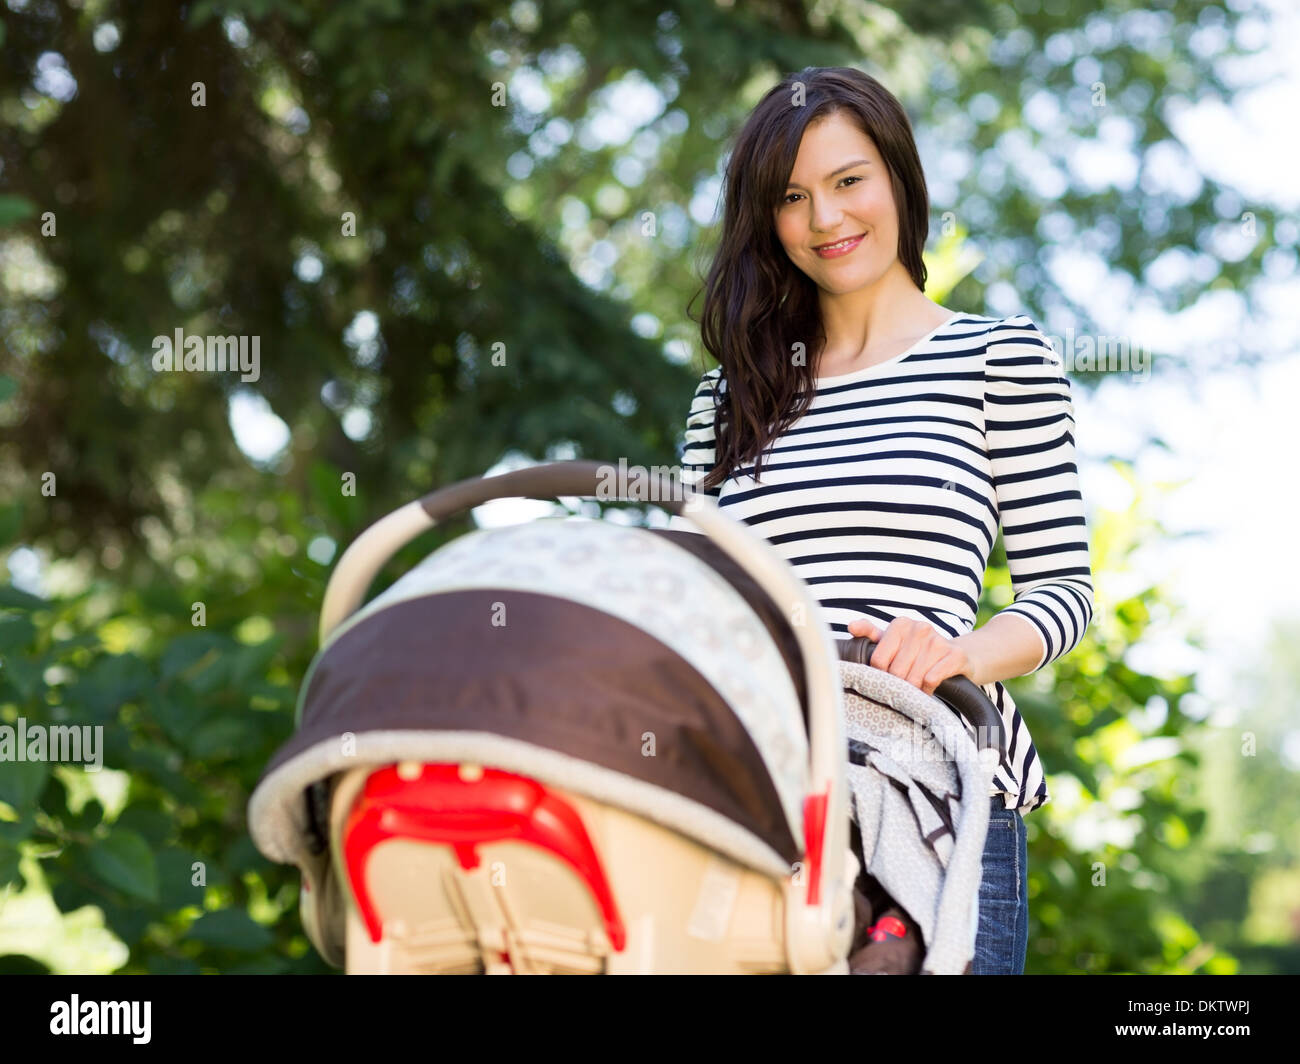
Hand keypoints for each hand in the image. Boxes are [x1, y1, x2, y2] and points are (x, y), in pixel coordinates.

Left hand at [845, 617, 977, 695]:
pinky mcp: (955, 655)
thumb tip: (851, 626)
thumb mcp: (893, 641)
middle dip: (899, 685)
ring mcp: (938, 641)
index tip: (889, 677)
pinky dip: (928, 690)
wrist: (956, 656)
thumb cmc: (917, 651)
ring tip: (917, 688)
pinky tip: (930, 687)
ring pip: (913, 678)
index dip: (881, 676)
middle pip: (896, 672)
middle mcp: (919, 628)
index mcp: (900, 624)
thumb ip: (870, 634)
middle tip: (904, 687)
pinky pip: (931, 680)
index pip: (878, 661)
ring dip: (914, 690)